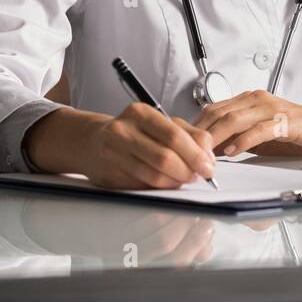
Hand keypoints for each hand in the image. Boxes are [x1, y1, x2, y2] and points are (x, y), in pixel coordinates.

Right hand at [27, 104, 217, 189]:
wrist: (92, 141)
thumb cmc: (132, 131)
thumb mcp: (159, 123)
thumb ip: (187, 133)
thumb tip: (208, 154)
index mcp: (140, 113)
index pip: (174, 135)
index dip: (195, 154)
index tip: (208, 165)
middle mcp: (123, 131)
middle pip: (165, 157)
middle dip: (188, 170)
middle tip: (199, 176)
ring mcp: (113, 155)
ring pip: (154, 176)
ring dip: (176, 182)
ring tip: (183, 179)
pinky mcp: (109, 176)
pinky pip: (143, 186)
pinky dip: (160, 188)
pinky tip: (166, 183)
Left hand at [193, 91, 301, 157]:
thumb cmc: (297, 133)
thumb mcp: (260, 136)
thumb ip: (236, 139)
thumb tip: (209, 152)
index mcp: (248, 100)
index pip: (212, 110)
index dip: (195, 128)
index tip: (182, 147)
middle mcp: (257, 99)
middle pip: (217, 113)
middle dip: (200, 135)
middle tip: (188, 156)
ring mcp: (272, 108)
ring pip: (234, 119)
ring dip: (216, 139)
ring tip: (205, 156)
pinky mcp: (287, 121)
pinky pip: (260, 129)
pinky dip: (244, 141)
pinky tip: (233, 153)